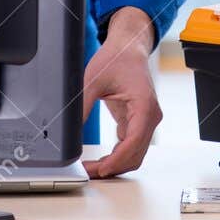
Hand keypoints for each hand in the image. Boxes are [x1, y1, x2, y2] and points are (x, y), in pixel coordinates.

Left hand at [81, 6, 162, 178]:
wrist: (128, 48)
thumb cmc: (117, 59)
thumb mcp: (93, 80)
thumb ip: (82, 106)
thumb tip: (69, 131)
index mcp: (144, 107)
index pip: (133, 143)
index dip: (116, 161)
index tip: (99, 170)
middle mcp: (150, 116)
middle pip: (135, 155)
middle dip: (113, 167)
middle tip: (88, 171)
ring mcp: (146, 121)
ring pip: (135, 155)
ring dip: (115, 165)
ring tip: (92, 168)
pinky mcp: (139, 122)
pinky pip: (131, 147)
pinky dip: (117, 156)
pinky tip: (101, 159)